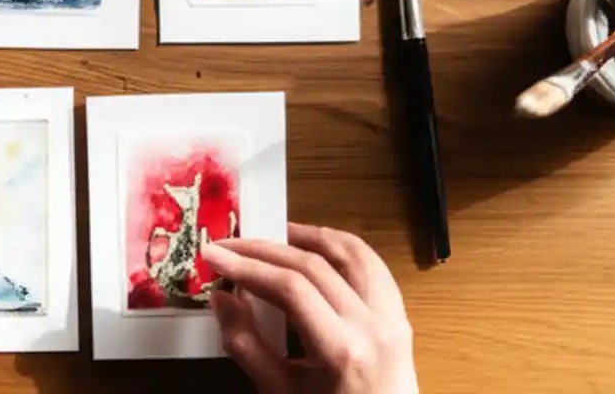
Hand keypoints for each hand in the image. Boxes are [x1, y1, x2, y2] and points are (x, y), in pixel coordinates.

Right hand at [203, 223, 417, 393]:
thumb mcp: (280, 393)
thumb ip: (246, 346)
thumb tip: (221, 298)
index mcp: (344, 350)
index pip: (291, 288)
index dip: (248, 266)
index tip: (214, 255)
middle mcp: (374, 325)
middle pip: (314, 265)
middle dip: (265, 250)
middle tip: (230, 245)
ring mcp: (393, 317)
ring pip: (351, 253)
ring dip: (308, 237)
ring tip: (272, 236)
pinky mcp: (400, 315)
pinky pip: (373, 266)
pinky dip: (341, 248)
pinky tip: (315, 249)